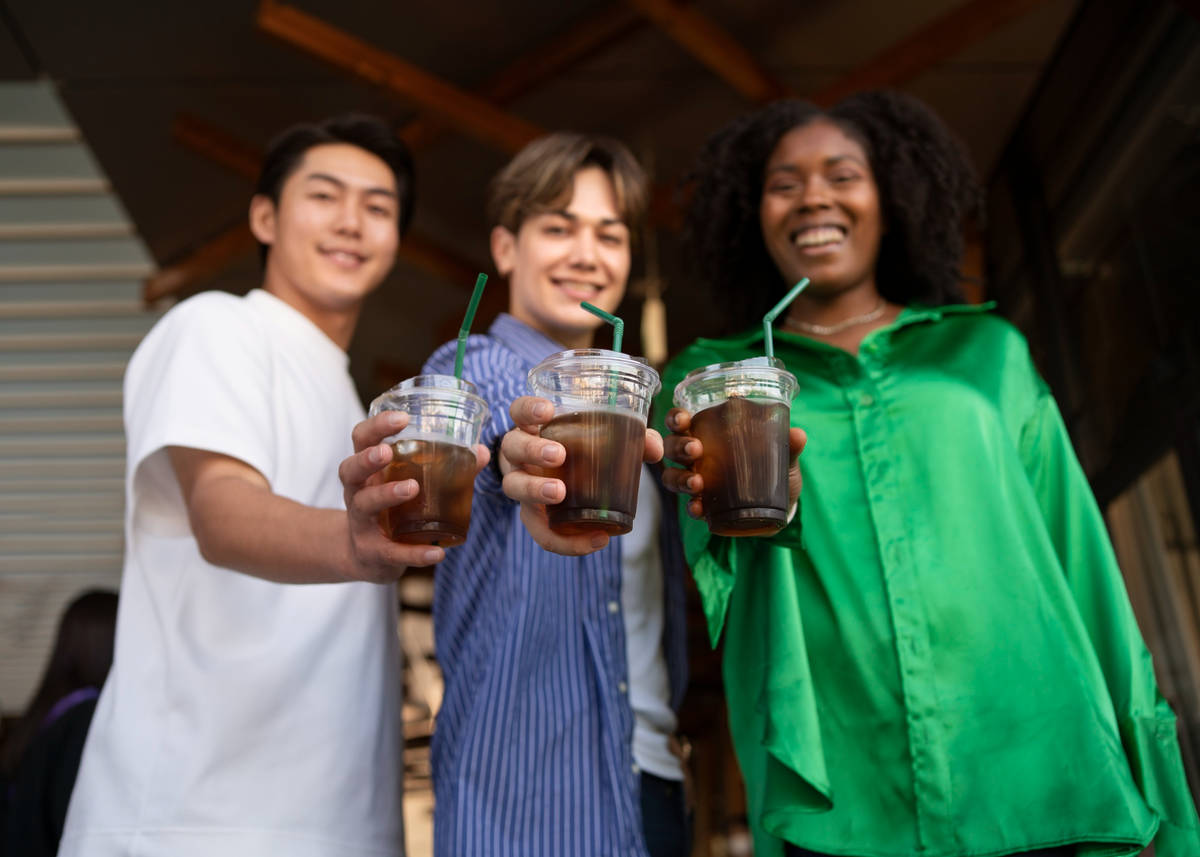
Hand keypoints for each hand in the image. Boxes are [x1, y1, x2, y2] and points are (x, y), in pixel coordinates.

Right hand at [339, 410, 490, 579]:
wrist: (368, 557)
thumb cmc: (393, 508)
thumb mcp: (409, 483)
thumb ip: (446, 468)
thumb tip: (481, 451)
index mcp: (369, 469)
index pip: (362, 439)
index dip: (375, 426)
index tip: (401, 418)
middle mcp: (357, 491)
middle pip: (350, 469)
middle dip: (367, 458)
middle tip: (387, 451)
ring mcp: (361, 522)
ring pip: (364, 504)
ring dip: (386, 494)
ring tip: (412, 488)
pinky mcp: (372, 551)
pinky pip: (391, 552)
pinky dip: (414, 553)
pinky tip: (437, 552)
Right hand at [499, 396, 662, 555]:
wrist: (555, 484)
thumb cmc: (578, 454)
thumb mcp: (601, 441)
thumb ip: (630, 439)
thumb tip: (652, 447)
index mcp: (535, 428)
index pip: (520, 412)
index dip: (529, 409)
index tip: (547, 410)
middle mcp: (520, 455)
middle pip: (513, 447)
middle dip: (533, 450)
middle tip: (558, 454)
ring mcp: (521, 485)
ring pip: (514, 486)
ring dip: (535, 489)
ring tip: (560, 492)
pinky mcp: (532, 517)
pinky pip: (542, 533)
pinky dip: (567, 541)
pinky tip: (596, 540)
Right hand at [662, 407, 806, 520]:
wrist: (781, 506)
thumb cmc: (774, 469)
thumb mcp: (782, 456)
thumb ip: (787, 446)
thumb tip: (798, 434)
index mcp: (709, 434)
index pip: (682, 421)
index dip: (676, 418)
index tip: (683, 419)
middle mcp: (696, 457)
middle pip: (672, 447)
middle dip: (678, 447)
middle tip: (695, 450)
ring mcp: (696, 482)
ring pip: (672, 477)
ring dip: (680, 478)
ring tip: (697, 483)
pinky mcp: (704, 506)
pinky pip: (690, 506)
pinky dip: (693, 507)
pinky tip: (699, 508)